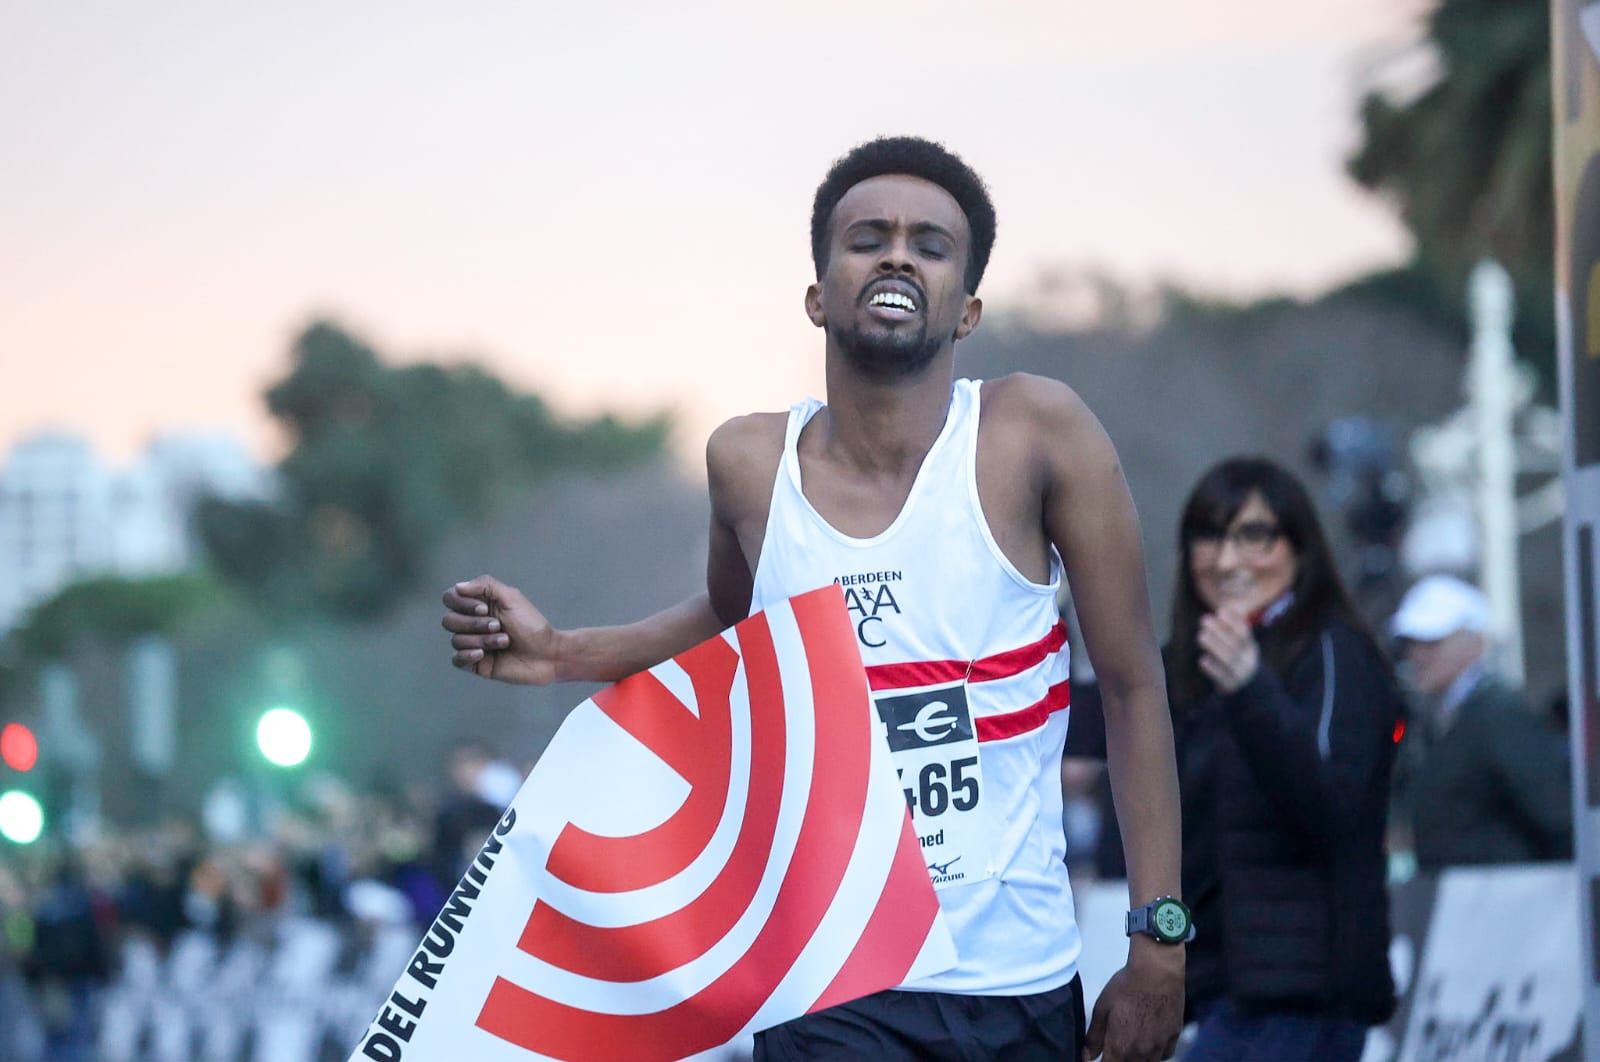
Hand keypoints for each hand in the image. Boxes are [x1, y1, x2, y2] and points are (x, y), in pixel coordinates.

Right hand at [441, 576, 561, 684]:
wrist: (547, 654)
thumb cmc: (531, 625)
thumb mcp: (511, 598)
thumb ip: (485, 586)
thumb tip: (458, 587)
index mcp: (478, 604)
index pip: (450, 598)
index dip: (462, 604)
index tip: (484, 608)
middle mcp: (472, 623)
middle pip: (449, 621)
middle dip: (474, 624)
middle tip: (498, 626)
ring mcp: (473, 643)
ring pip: (456, 640)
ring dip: (482, 640)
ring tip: (504, 642)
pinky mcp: (476, 663)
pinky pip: (456, 659)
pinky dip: (467, 655)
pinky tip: (482, 654)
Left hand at [1082, 942, 1183, 1060]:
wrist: (1157, 971)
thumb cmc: (1127, 986)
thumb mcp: (1102, 1009)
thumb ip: (1094, 1037)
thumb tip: (1086, 1056)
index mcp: (1121, 1047)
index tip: (1099, 1058)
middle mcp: (1142, 1052)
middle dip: (1118, 1061)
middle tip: (1114, 1046)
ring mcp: (1160, 1046)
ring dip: (1136, 1059)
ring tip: (1130, 1044)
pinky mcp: (1174, 1037)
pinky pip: (1164, 1055)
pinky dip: (1155, 1053)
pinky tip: (1149, 1042)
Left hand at [1196, 606, 1258, 693]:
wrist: (1250, 690)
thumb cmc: (1238, 660)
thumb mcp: (1241, 645)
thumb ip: (1234, 629)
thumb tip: (1224, 607)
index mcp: (1250, 648)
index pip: (1244, 632)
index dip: (1234, 621)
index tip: (1220, 610)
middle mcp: (1246, 660)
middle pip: (1235, 644)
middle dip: (1219, 631)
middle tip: (1204, 619)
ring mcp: (1239, 674)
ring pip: (1228, 660)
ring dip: (1214, 646)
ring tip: (1201, 635)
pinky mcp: (1229, 686)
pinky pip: (1222, 678)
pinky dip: (1212, 669)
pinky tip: (1202, 660)